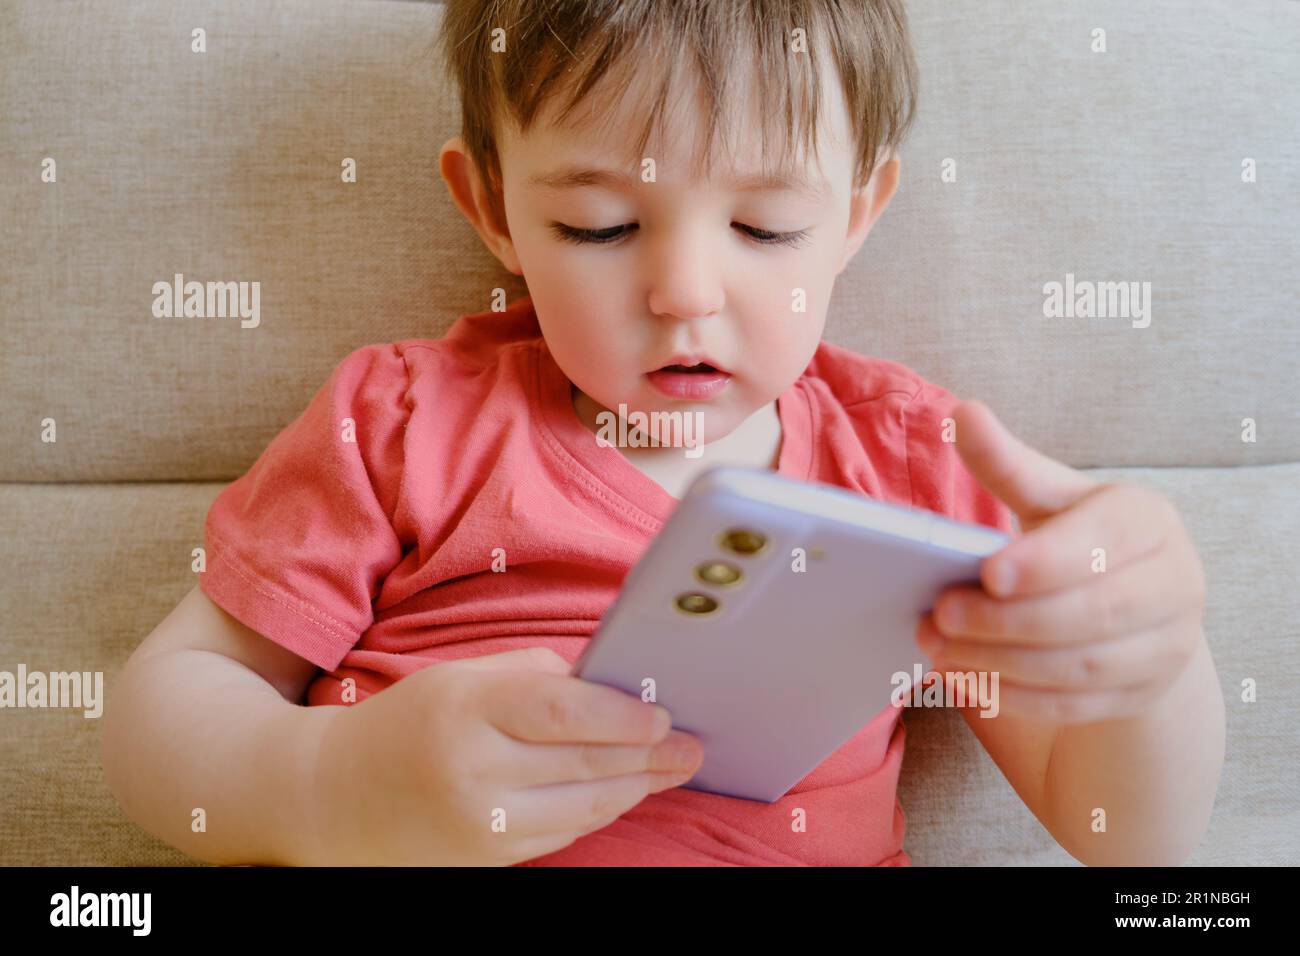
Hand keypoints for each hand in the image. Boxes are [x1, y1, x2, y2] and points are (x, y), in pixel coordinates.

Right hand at [302, 646, 703, 864]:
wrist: (331, 797)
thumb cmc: (408, 722)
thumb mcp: (460, 678)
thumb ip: (533, 675)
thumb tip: (609, 682)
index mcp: (464, 709)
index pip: (562, 710)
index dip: (622, 713)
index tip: (663, 712)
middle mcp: (471, 771)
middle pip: (583, 763)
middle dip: (648, 755)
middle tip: (691, 746)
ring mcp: (478, 825)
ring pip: (582, 808)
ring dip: (634, 788)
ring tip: (671, 769)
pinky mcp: (485, 861)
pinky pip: (560, 836)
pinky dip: (598, 813)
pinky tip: (623, 793)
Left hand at [916, 399, 1207, 723]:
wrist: (1133, 610)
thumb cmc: (1075, 539)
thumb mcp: (1049, 498)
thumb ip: (1007, 464)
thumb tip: (964, 412)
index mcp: (1149, 521)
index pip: (1104, 542)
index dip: (1046, 560)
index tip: (987, 571)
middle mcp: (1175, 584)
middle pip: (1092, 612)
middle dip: (1008, 619)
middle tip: (939, 614)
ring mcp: (1166, 646)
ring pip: (1081, 666)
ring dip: (1000, 661)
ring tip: (936, 646)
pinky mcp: (1141, 694)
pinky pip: (1074, 705)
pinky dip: (1013, 695)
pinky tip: (964, 678)